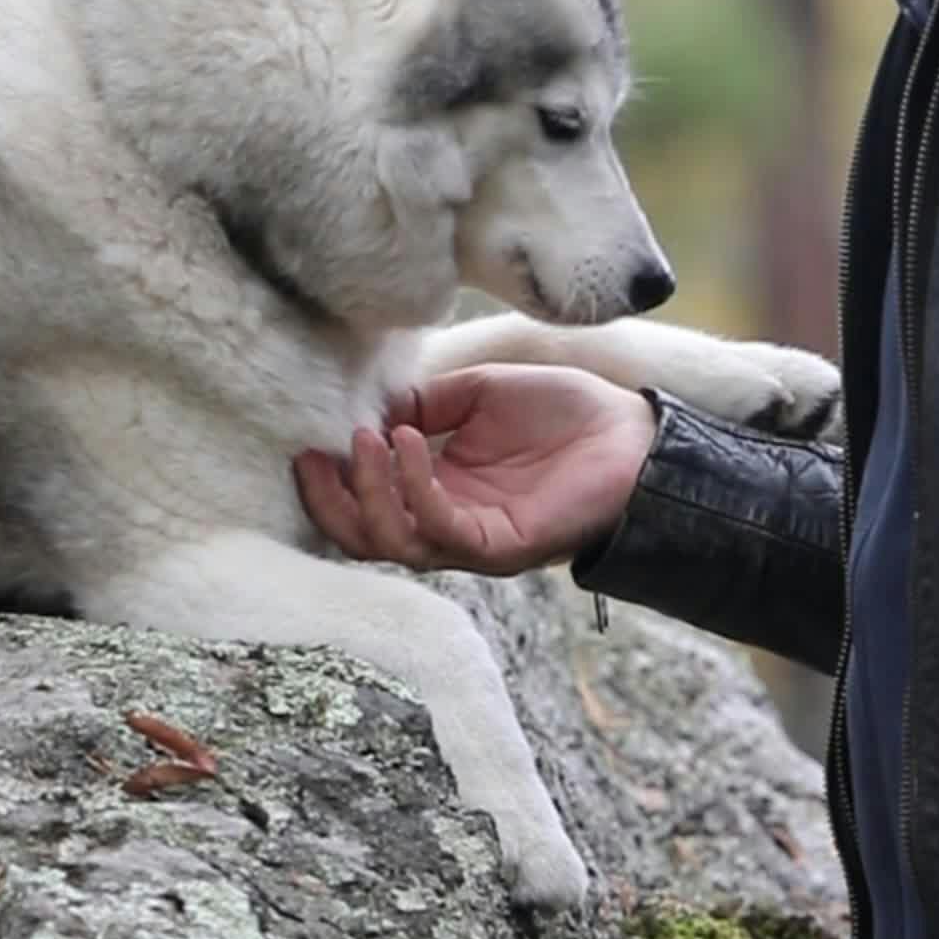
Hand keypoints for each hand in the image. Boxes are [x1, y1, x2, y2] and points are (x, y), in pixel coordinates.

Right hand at [295, 366, 656, 578]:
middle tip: (312, 454)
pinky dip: (416, 486)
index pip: (364, 503)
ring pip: (393, 542)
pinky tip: (409, 439)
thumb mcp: (480, 391)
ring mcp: (471, 540)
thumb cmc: (563, 412)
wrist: (631, 432)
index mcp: (437, 489)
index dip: (329, 478)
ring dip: (367, 492)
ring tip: (363, 439)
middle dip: (329, 500)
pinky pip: (441, 528)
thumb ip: (427, 401)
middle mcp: (446, 522)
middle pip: (364, 538)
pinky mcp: (500, 546)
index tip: (307, 438)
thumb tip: (370, 408)